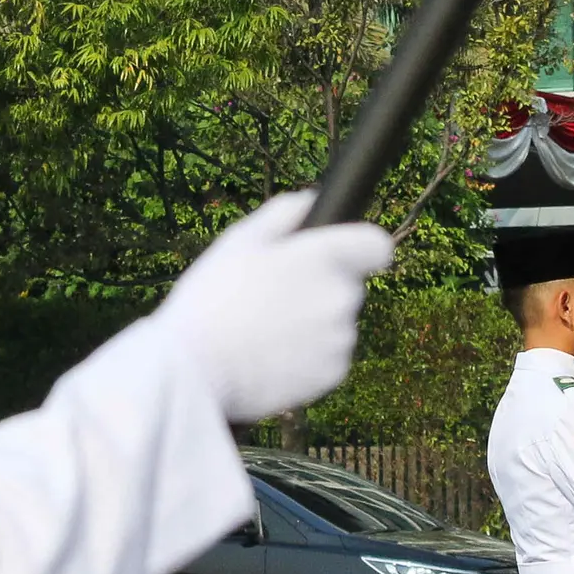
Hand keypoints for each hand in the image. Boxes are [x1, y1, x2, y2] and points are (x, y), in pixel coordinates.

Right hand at [155, 192, 393, 421]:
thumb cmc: (213, 298)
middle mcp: (344, 297)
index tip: (336, 257)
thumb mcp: (240, 241)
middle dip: (321, 289)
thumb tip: (310, 199)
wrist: (196, 370)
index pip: (377, 245)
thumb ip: (283, 213)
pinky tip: (271, 357)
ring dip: (314, 325)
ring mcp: (342, 338)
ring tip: (266, 332)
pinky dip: (309, 358)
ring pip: (337, 324)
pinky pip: (330, 358)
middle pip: (349, 287)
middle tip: (273, 299)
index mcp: (327, 257)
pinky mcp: (334, 374)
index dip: (358, 249)